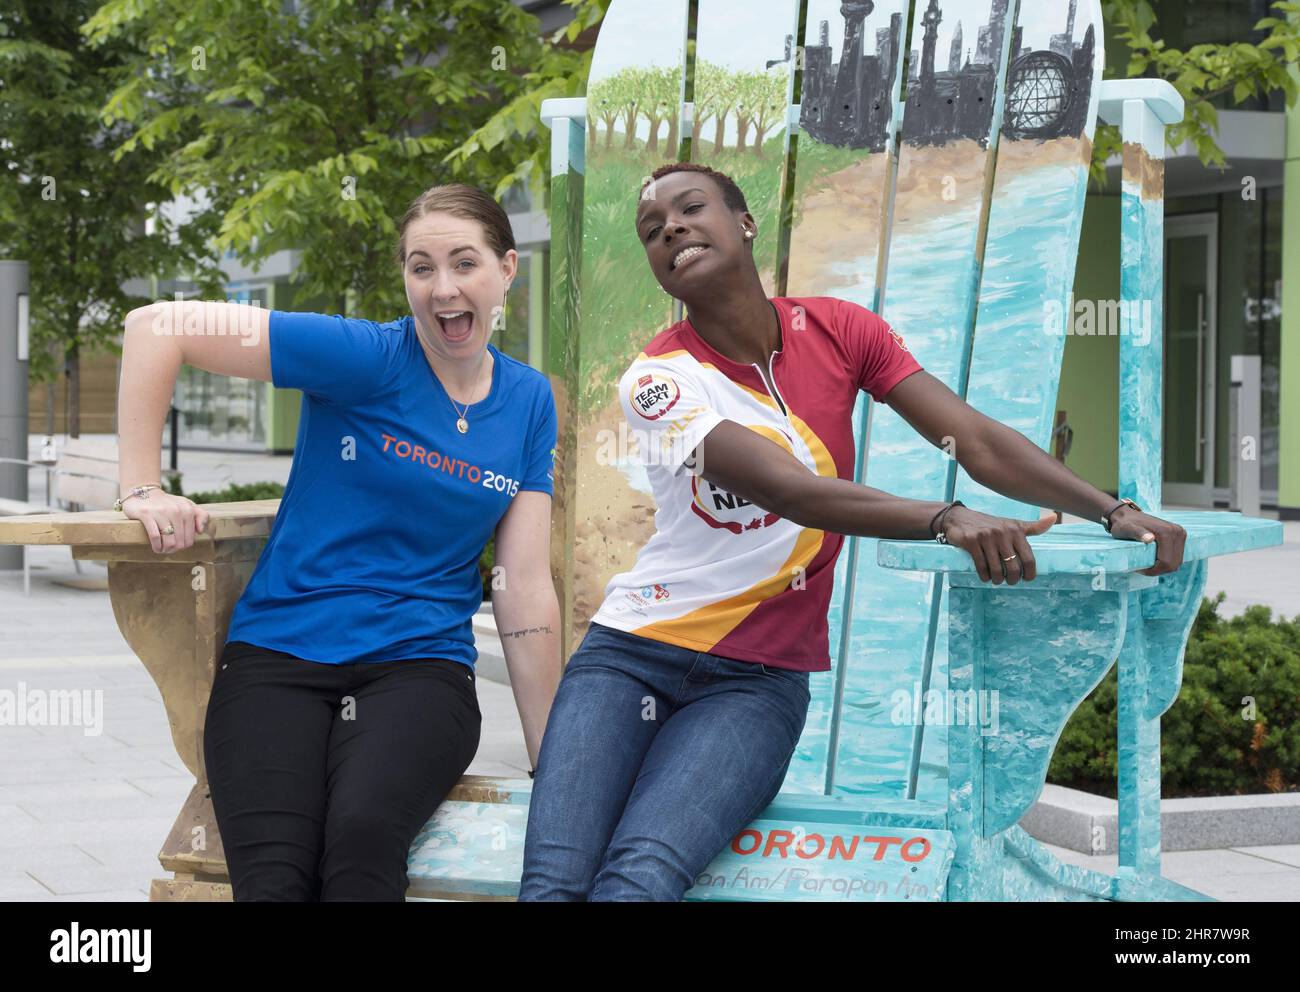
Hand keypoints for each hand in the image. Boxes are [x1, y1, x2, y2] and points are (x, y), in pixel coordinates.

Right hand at [119, 490, 209, 553]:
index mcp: (188, 509)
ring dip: (166, 550)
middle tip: (169, 550)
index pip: (190, 537)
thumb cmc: (168, 504)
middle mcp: (176, 510)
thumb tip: (201, 531)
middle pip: (180, 541)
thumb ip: (200, 515)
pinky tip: (156, 548)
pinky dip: (157, 546)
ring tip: (162, 550)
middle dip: (174, 549)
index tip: (178, 546)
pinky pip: (155, 536)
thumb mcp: (187, 505)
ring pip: (169, 541)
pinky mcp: (146, 514)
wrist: (145, 493)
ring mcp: (161, 512)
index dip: (184, 545)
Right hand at [939, 506, 1055, 584]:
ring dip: (996, 579)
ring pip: (996, 569)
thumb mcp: (1012, 524)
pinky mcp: (971, 541)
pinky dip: (984, 576)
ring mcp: (986, 537)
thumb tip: (1053, 518)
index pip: (1028, 559)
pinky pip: (981, 566)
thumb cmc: (989, 525)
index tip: (1025, 579)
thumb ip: (1032, 527)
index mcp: (1016, 530)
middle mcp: (1002, 533)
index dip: (1029, 574)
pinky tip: (985, 577)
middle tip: (1008, 581)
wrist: (959, 518)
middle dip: (1012, 579)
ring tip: (996, 580)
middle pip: (1013, 567)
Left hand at [1106, 506, 1186, 575]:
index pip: (1167, 562)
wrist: (1127, 515)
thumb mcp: (1127, 529)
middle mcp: (1177, 532)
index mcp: (1168, 532)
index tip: (1141, 570)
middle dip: (1159, 570)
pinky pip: (1176, 556)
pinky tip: (1155, 560)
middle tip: (1143, 569)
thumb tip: (1150, 539)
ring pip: (1176, 562)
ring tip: (1148, 565)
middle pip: (1174, 563)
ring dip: (1163, 567)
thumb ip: (1138, 533)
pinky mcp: (1179, 536)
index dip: (1154, 570)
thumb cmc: (1124, 524)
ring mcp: (1180, 534)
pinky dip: (1167, 562)